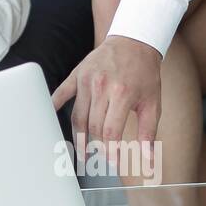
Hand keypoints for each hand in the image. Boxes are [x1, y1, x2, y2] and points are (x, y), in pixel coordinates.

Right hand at [52, 36, 161, 161]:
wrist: (134, 41)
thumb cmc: (145, 74)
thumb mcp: (153, 102)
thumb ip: (149, 132)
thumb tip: (149, 159)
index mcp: (122, 94)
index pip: (110, 131)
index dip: (110, 151)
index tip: (113, 163)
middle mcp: (101, 86)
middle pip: (92, 126)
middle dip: (95, 147)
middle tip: (98, 159)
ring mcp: (86, 79)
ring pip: (77, 116)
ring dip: (78, 137)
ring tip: (82, 151)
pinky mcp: (77, 74)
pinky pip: (61, 93)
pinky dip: (55, 107)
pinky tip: (52, 121)